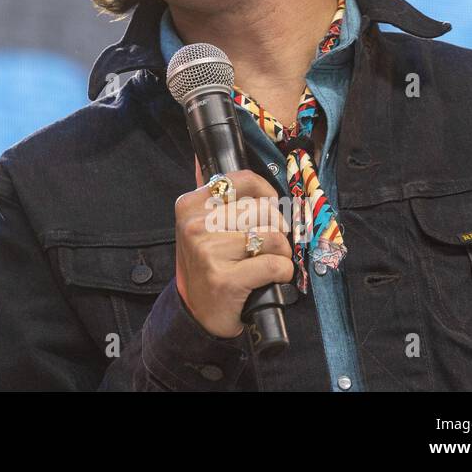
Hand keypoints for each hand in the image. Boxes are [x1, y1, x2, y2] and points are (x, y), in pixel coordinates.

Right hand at [171, 156, 294, 338]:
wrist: (198, 314)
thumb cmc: (207, 266)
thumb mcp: (199, 226)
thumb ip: (208, 193)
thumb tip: (200, 157)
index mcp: (189, 205)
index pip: (243, 179)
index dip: (267, 193)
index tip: (271, 208)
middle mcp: (194, 225)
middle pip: (263, 210)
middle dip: (277, 230)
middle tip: (267, 246)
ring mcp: (208, 252)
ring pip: (273, 237)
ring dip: (282, 254)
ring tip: (267, 262)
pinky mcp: (225, 279)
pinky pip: (275, 264)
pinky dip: (282, 273)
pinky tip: (269, 279)